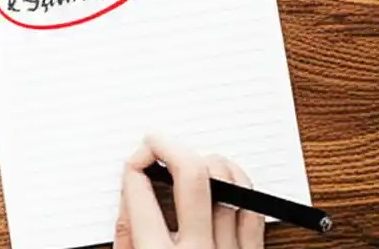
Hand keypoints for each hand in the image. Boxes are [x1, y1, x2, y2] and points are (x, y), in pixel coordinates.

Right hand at [115, 136, 264, 248]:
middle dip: (168, 146)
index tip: (135, 163)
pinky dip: (238, 181)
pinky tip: (223, 176)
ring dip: (204, 160)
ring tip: (190, 159)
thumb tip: (129, 193)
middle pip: (191, 174)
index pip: (141, 192)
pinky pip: (253, 205)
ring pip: (227, 181)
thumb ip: (125, 235)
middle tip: (156, 142)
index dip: (134, 166)